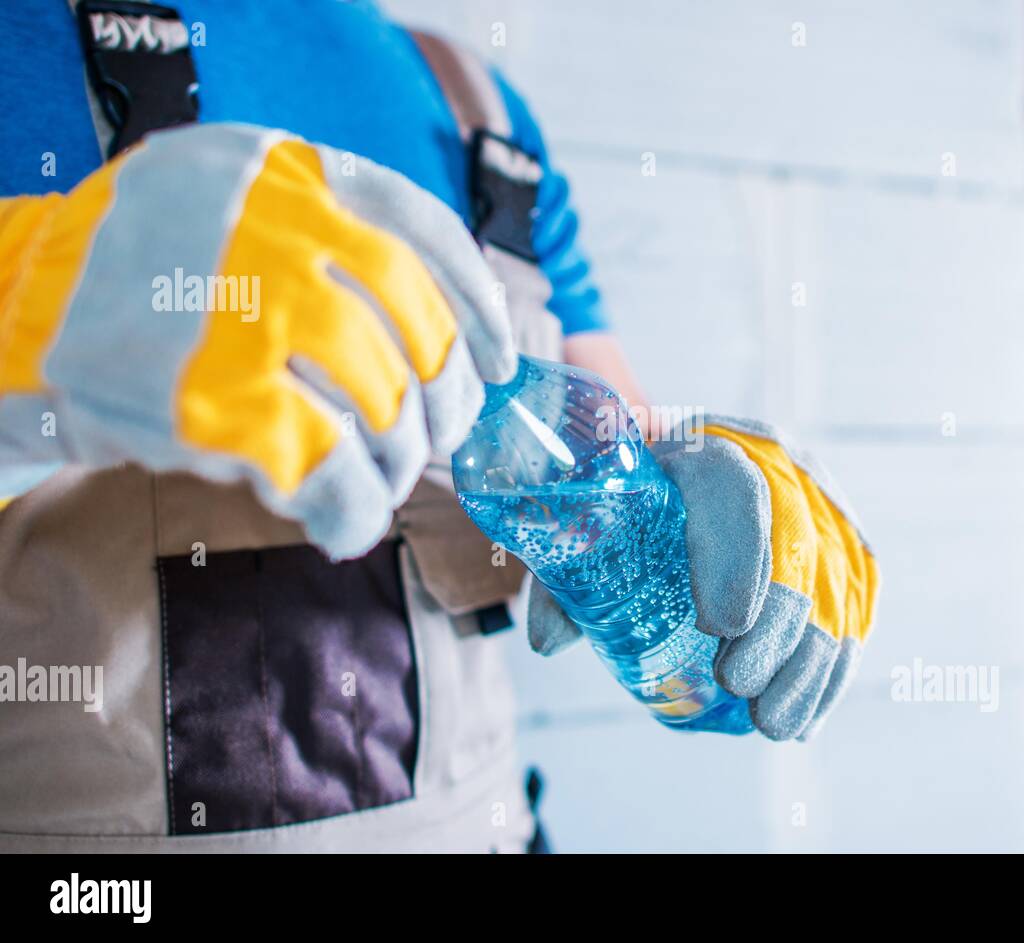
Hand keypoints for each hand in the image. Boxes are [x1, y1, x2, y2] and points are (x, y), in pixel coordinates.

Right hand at [0, 123, 514, 557]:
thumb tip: (443, 334)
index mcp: (284, 173)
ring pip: (383, 408)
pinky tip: (343, 525)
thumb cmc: (136, 277)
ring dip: (395, 466)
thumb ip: (320, 235)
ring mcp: (247, 315)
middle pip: (415, 333)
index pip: (422, 231)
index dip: (477, 306)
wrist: (7, 313)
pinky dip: (353, 512)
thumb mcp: (226, 206)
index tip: (501, 362)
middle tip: (436, 441)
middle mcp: (275, 232)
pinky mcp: (219, 404)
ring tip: (376, 484)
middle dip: (443, 403)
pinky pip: (332, 472)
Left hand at [528, 415, 878, 740]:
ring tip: (772, 723)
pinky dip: (834, 669)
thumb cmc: (630, 497)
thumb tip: (548, 638)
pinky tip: (807, 717)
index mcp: (711, 444)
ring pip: (834, 584)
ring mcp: (823, 504)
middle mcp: (780, 465)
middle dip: (777, 626)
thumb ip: (564, 567)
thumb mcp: (591, 518)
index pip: (738, 492)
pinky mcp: (846, 547)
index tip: (718, 627)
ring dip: (809, 662)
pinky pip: (855, 609)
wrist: (679, 466)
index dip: (738, 559)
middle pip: (797, 545)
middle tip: (737, 686)